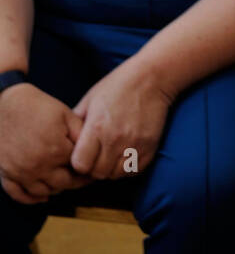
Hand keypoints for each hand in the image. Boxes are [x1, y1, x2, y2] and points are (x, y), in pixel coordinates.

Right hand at [0, 84, 89, 202]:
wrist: (3, 105)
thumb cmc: (35, 106)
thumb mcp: (64, 114)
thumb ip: (80, 132)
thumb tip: (93, 146)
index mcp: (56, 150)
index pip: (79, 167)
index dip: (88, 167)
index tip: (94, 168)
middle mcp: (39, 166)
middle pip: (64, 183)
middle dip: (75, 181)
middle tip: (83, 178)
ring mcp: (21, 173)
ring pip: (44, 192)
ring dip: (56, 189)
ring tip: (64, 182)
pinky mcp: (7, 174)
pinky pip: (19, 195)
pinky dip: (31, 199)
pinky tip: (42, 196)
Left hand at [70, 61, 173, 180]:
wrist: (151, 78)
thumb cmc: (117, 86)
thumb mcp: (90, 99)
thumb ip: (76, 123)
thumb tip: (63, 140)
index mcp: (96, 127)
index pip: (80, 165)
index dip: (78, 163)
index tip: (82, 155)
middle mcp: (115, 139)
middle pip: (97, 173)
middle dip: (93, 168)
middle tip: (96, 156)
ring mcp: (133, 145)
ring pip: (115, 175)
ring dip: (110, 169)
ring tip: (110, 155)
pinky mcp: (149, 147)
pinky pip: (133, 170)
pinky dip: (127, 167)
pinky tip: (124, 154)